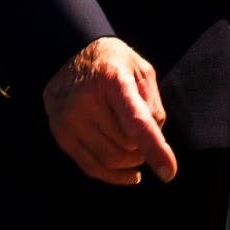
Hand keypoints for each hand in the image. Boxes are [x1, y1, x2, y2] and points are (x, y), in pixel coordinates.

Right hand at [43, 36, 177, 186]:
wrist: (69, 53)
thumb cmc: (113, 63)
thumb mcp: (141, 70)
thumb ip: (153, 104)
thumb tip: (155, 142)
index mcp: (113, 80)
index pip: (136, 122)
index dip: (154, 148)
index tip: (169, 172)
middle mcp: (86, 100)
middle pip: (127, 146)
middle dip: (143, 148)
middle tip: (147, 136)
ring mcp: (70, 119)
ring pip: (111, 161)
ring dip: (131, 162)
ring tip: (137, 150)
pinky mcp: (61, 134)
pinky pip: (92, 168)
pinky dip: (114, 176)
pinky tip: (129, 173)